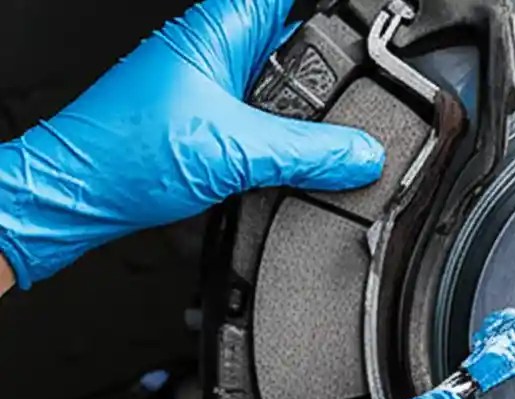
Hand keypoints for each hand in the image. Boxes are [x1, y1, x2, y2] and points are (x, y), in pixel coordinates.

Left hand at [0, 0, 384, 288]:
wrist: (79, 198)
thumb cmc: (126, 155)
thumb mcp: (238, 152)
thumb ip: (311, 153)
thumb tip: (363, 153)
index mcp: (220, 28)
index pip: (292, 1)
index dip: (334, 16)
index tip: (370, 37)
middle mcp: (215, 48)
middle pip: (296, 48)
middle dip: (326, 79)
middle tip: (342, 114)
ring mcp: (211, 84)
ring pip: (281, 91)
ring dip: (300, 119)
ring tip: (310, 146)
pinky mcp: (208, 121)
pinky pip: (263, 123)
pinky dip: (281, 144)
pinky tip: (284, 165)